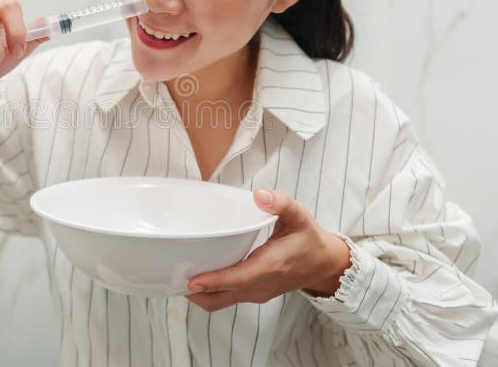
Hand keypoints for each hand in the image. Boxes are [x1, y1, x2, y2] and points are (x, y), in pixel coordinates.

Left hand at [185, 189, 351, 311]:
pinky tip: (198, 276)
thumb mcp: (300, 216)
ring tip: (178, 275)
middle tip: (172, 275)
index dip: (215, 281)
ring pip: (221, 302)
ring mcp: (256, 293)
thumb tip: (260, 195)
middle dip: (196, 291)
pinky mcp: (254, 294)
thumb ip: (281, 203)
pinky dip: (210, 292)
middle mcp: (261, 285)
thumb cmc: (309, 239)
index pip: (239, 278)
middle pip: (222, 297)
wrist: (325, 264)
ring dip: (200, 293)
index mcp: (271, 266)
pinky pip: (226, 299)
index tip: (192, 280)